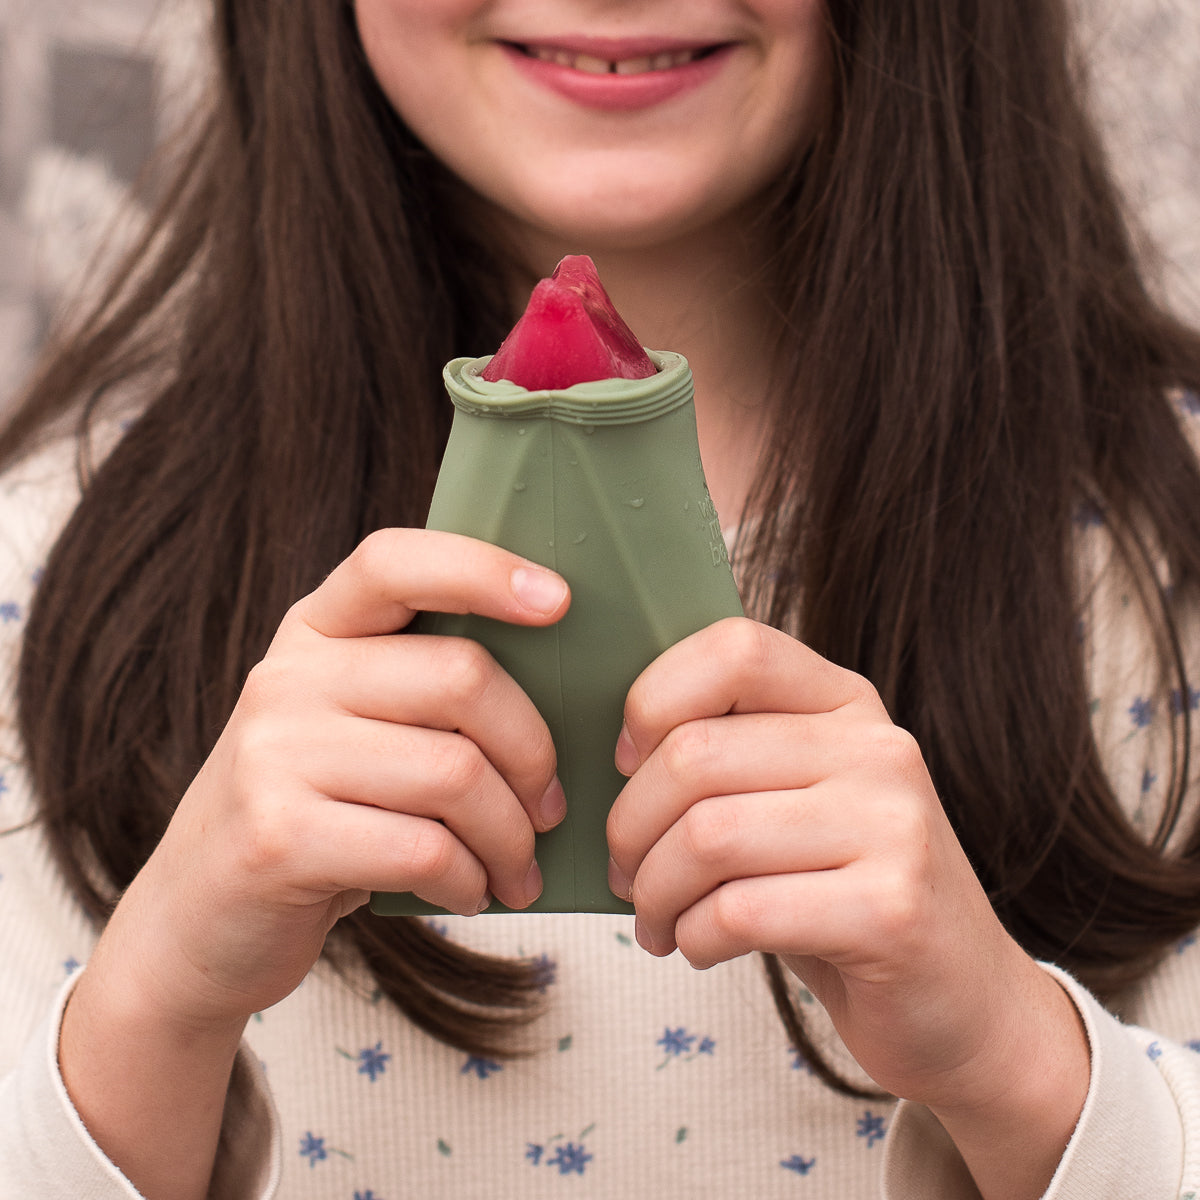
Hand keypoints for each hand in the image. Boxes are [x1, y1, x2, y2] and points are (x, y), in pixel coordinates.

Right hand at [83, 528, 569, 1031]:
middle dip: (533, 755)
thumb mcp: (349, 728)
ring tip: (516, 870)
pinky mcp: (277, 837)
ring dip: (510, 836)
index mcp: (316, 633)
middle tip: (551, 811)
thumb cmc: (315, 816)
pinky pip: (425, 849)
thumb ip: (422, 690)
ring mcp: (275, 754)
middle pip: (461, 677)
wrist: (198, 922)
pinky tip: (469, 894)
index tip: (560, 602)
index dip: (482, 569)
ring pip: (456, 773)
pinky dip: (469, 881)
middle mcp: (288, 678)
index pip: (395, 563)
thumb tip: (566, 689)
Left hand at [606, 617, 1087, 1196]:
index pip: (734, 648)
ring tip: (656, 920)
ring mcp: (893, 826)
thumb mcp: (799, 800)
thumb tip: (615, 751)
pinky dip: (693, 937)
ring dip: (655, 891)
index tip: (627, 762)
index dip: (654, 699)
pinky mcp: (890, 910)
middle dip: (630, 826)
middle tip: (626, 873)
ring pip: (707, 835)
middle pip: (695, 754)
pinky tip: (699, 947)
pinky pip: (739, 911)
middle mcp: (878, 749)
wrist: (964, 1003)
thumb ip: (733, 754)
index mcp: (846, 704)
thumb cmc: (846, 895)